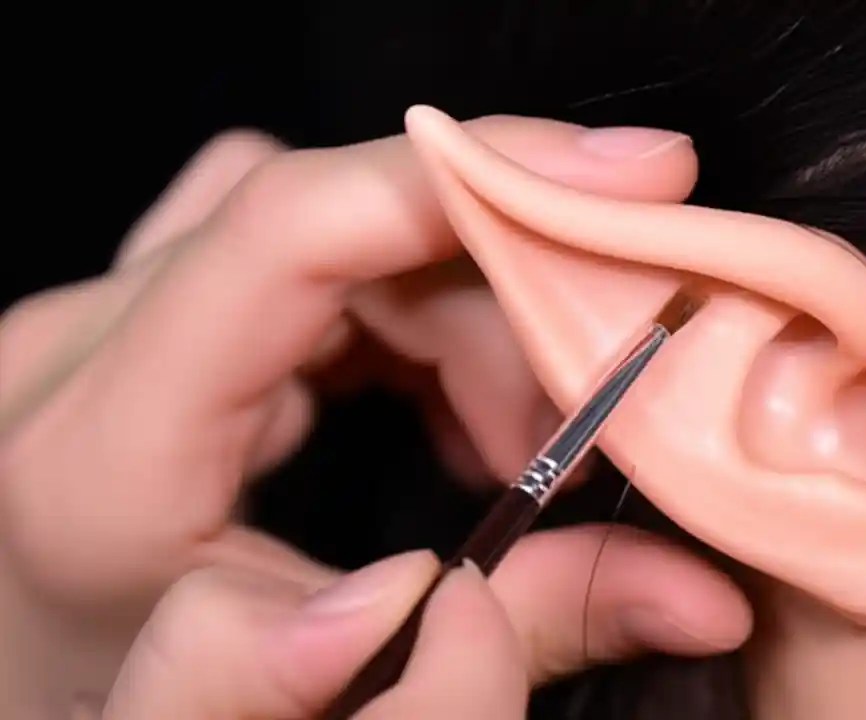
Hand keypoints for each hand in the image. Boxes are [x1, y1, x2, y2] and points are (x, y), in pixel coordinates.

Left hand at [0, 116, 745, 716]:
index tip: (637, 179)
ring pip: (333, 228)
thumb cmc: (156, 710)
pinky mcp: (140, 321)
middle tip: (583, 430)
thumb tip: (703, 596)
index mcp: (103, 452)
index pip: (294, 230)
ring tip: (516, 447)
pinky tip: (451, 417)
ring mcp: (103, 324)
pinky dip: (415, 320)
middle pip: (344, 227)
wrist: (43, 696)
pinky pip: (305, 256)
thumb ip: (528, 627)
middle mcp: (80, 353)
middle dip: (504, 307)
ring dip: (465, 319)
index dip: (479, 177)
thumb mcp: (350, 686)